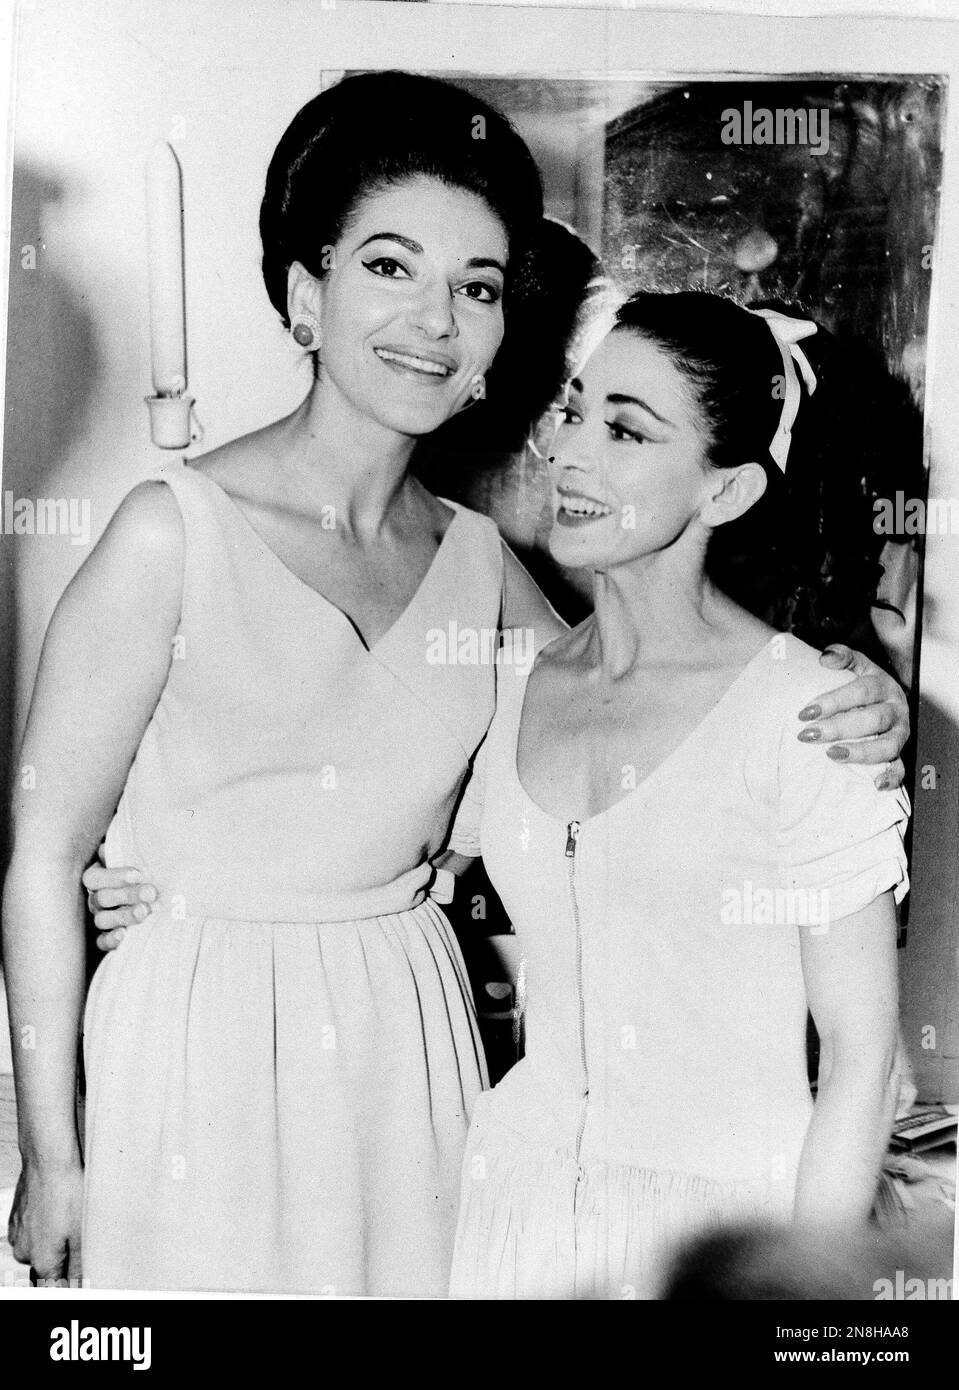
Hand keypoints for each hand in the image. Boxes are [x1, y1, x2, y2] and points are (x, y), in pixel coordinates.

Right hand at [8, 1157, 83, 1285]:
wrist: (48, 1160)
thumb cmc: (67, 1192)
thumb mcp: (83, 1232)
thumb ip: (80, 1264)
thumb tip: (80, 1283)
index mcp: (43, 1262)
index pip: (56, 1287)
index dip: (71, 1283)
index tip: (81, 1272)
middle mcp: (25, 1254)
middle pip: (48, 1269)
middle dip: (64, 1260)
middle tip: (80, 1238)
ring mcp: (17, 1237)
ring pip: (39, 1249)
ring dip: (54, 1242)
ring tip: (68, 1219)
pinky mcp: (16, 1221)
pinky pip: (31, 1233)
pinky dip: (44, 1227)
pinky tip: (57, 1210)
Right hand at [82, 847, 156, 951]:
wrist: (158, 893)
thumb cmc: (146, 872)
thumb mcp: (138, 859)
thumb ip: (128, 851)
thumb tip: (118, 845)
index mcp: (97, 878)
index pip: (94, 878)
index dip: (114, 876)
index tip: (138, 874)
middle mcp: (96, 899)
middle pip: (102, 899)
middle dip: (127, 895)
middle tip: (150, 893)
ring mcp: (101, 918)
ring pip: (102, 920)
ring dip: (124, 916)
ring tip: (145, 912)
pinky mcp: (107, 937)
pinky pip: (102, 942)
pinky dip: (111, 940)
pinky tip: (125, 935)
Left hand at [798, 645, 909, 788]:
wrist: (883, 701)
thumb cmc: (863, 685)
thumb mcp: (856, 665)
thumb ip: (842, 656)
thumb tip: (825, 657)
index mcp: (883, 685)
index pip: (861, 691)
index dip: (834, 701)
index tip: (805, 712)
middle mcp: (896, 709)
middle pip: (872, 719)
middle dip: (839, 728)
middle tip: (809, 735)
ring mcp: (900, 733)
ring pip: (888, 745)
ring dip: (861, 752)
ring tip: (832, 755)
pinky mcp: (900, 754)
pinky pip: (901, 768)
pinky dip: (891, 777)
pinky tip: (876, 785)